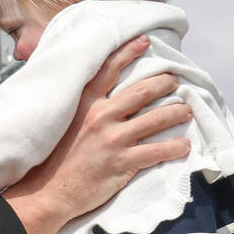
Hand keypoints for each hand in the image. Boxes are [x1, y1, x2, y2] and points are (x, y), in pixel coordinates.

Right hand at [3, 37, 191, 233]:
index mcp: (84, 103)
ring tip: (186, 111)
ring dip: (176, 112)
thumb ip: (76, 105)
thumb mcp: (59, 122)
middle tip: (175, 82)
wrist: (46, 192)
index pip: (109, 69)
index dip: (129, 52)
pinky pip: (157, 151)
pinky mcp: (123, 163)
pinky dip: (175, 147)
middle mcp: (101, 116)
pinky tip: (184, 145)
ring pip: (156, 118)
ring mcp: (113, 140)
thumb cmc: (51, 159)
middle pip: (142, 91)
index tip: (145, 42)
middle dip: (164, 83)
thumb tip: (87, 92)